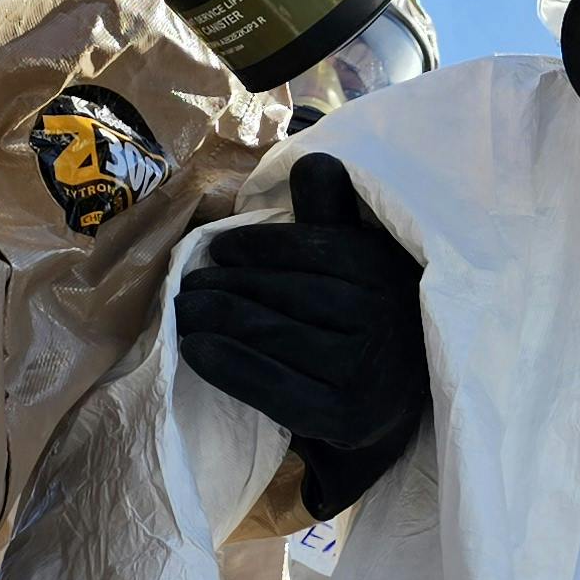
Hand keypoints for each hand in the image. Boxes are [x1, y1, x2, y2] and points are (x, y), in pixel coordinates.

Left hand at [176, 154, 427, 520]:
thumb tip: (313, 160)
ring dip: (217, 320)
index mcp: (387, 271)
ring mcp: (366, 374)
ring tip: (184, 311)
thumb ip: (332, 213)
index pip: (315, 249)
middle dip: (229, 284)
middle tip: (188, 284)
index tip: (218, 249)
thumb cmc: (365, 318)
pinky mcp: (346, 419)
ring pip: (274, 335)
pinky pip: (272, 387)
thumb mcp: (360, 261)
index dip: (259, 246)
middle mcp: (385, 319)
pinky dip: (227, 366)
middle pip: (288, 293)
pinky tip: (194, 349)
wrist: (395, 403)